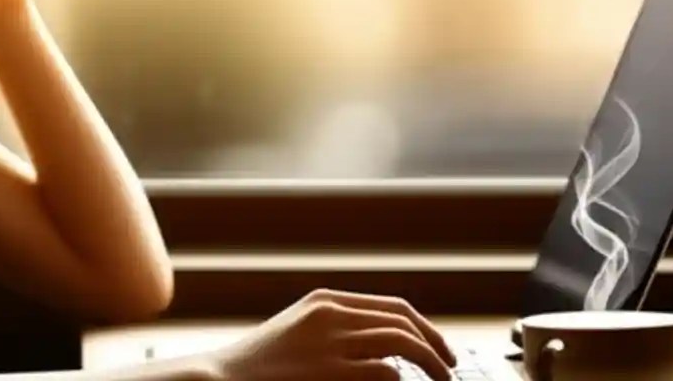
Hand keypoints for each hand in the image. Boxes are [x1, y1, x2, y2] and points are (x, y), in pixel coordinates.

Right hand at [209, 288, 457, 379]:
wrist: (223, 377)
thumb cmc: (261, 365)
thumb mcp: (299, 332)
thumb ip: (335, 329)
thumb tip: (383, 349)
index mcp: (324, 300)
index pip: (393, 306)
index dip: (424, 327)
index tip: (439, 347)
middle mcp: (331, 313)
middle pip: (404, 320)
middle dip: (435, 343)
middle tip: (449, 366)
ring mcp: (331, 341)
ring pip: (402, 342)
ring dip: (430, 362)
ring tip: (442, 379)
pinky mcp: (331, 372)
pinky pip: (385, 371)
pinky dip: (400, 379)